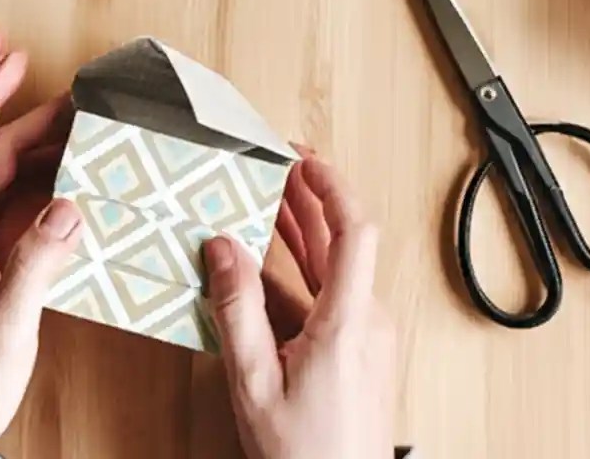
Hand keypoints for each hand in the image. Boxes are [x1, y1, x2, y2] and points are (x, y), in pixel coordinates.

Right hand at [204, 158, 395, 458]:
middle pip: (344, 242)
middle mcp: (366, 321)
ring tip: (267, 203)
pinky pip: (332, 295)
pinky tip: (267, 265)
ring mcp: (367, 335)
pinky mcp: (359, 349)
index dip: (333, 187)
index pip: (355, 233)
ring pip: (335, 268)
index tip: (305, 161)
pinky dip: (302, 272)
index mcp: (346, 323)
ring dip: (303, 235)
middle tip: (278, 167)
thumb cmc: (305, 455)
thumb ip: (237, 312)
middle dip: (310, 200)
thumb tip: (223, 250)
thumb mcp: (253, 382)